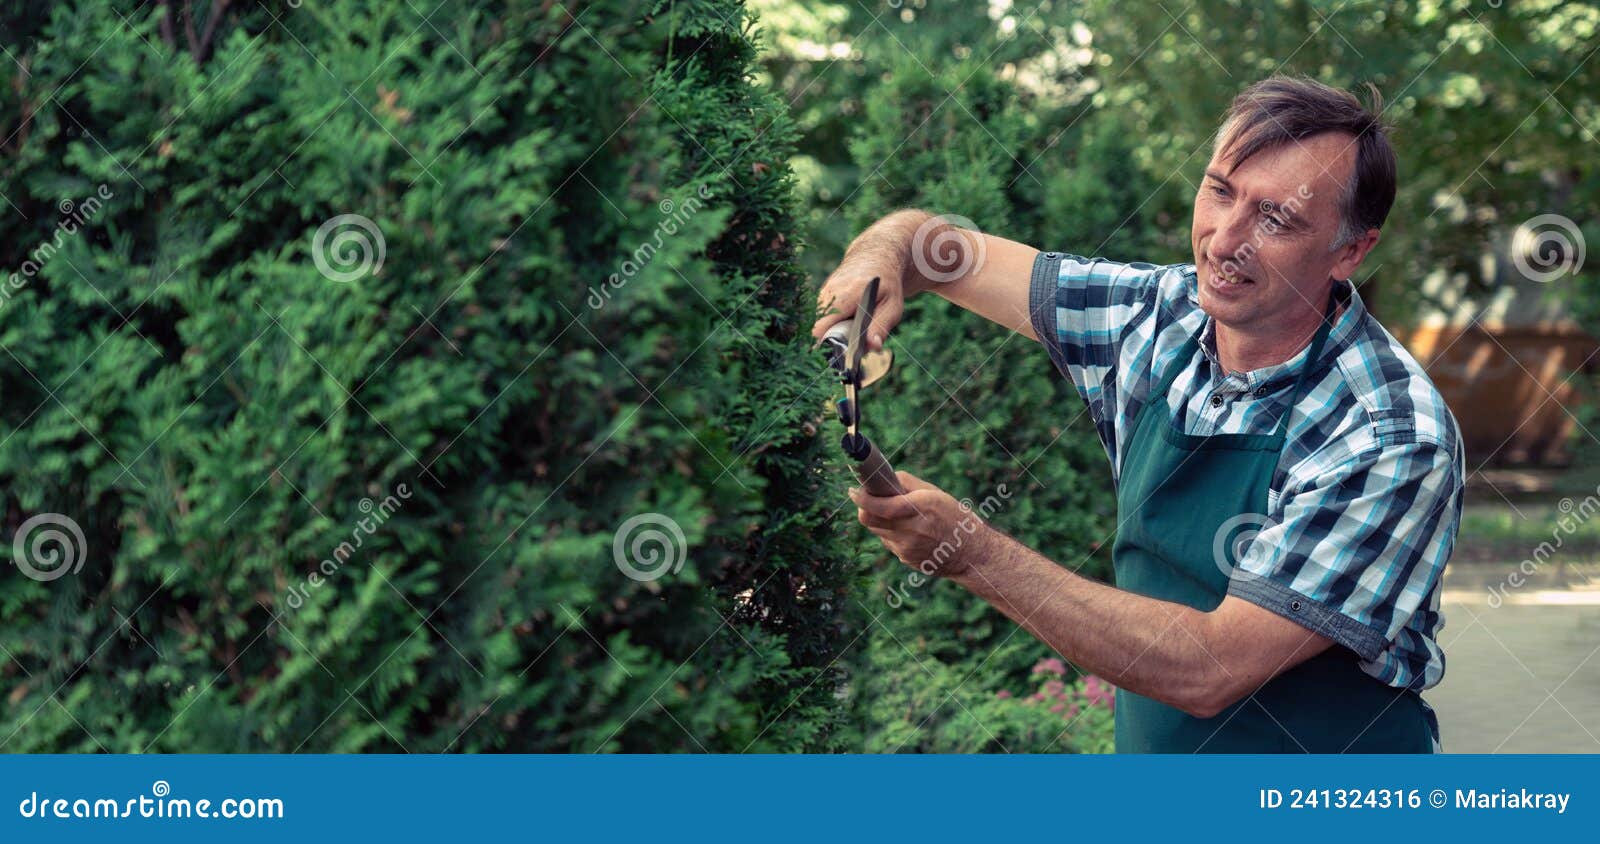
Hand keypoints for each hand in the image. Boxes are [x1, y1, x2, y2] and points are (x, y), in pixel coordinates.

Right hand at [811, 211, 936, 351]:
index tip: (845, 353)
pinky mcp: (822, 294)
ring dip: (836, 330)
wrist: (876, 255)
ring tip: (854, 325)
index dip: (831, 344)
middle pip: (820, 329)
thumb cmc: (887, 283)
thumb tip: (872, 347)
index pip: (822, 328)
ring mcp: (823, 292)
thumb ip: (881, 327)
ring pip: (821, 323)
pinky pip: (823, 316)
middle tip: (855, 340)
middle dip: (836, 339)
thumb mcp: (893, 306)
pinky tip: (849, 316)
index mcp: (847, 294)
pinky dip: (834, 321)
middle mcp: (830, 292)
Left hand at [848, 471, 981, 578]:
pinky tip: (911, 531)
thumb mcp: (936, 494)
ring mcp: (906, 548)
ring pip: (878, 531)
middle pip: (869, 520)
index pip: (879, 506)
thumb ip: (908, 484)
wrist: (971, 553)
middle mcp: (911, 530)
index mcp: (920, 508)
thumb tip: (885, 479)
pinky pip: (889, 542)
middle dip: (864, 507)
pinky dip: (893, 533)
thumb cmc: (956, 518)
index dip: (862, 498)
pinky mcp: (905, 559)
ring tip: (898, 514)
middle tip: (867, 498)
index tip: (854, 490)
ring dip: (879, 520)